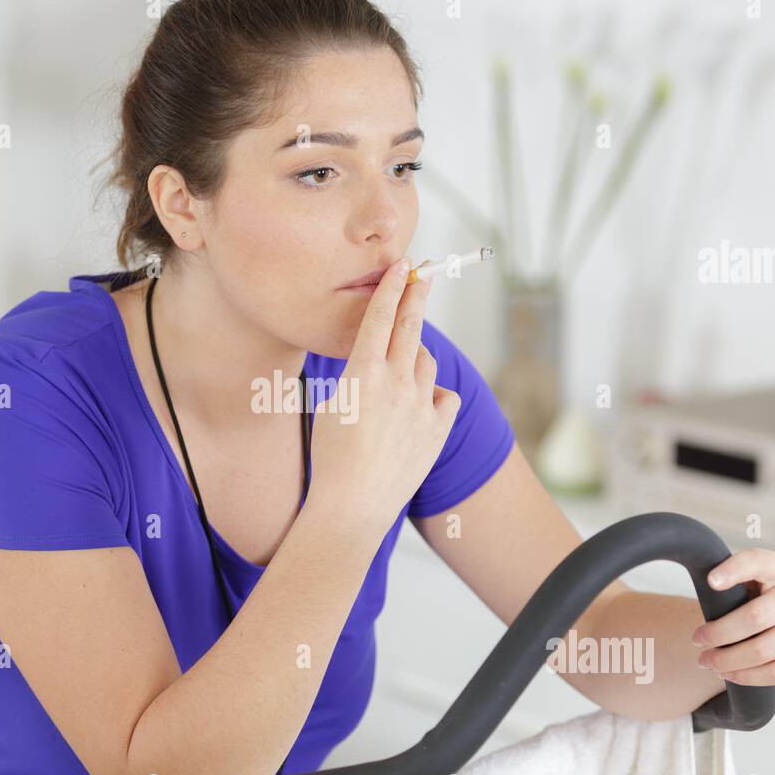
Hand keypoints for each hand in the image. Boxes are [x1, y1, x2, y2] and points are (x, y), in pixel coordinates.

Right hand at [306, 256, 460, 534]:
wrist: (351, 507)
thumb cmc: (330, 459)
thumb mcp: (331, 405)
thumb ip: (356, 376)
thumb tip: (372, 360)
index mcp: (362, 374)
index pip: (380, 317)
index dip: (391, 288)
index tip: (401, 266)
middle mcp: (396, 383)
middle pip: (411, 327)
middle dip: (416, 298)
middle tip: (422, 278)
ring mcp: (420, 406)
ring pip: (426, 362)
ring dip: (415, 357)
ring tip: (398, 373)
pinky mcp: (437, 430)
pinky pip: (444, 397)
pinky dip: (434, 395)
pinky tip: (420, 406)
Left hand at [694, 548, 774, 685]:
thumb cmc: (759, 597)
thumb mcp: (747, 579)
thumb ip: (731, 579)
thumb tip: (711, 584)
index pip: (757, 561)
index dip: (733, 569)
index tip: (710, 582)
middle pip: (755, 617)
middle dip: (719, 633)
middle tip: (697, 641)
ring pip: (764, 651)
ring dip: (728, 661)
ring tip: (708, 662)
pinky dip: (748, 677)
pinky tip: (731, 674)